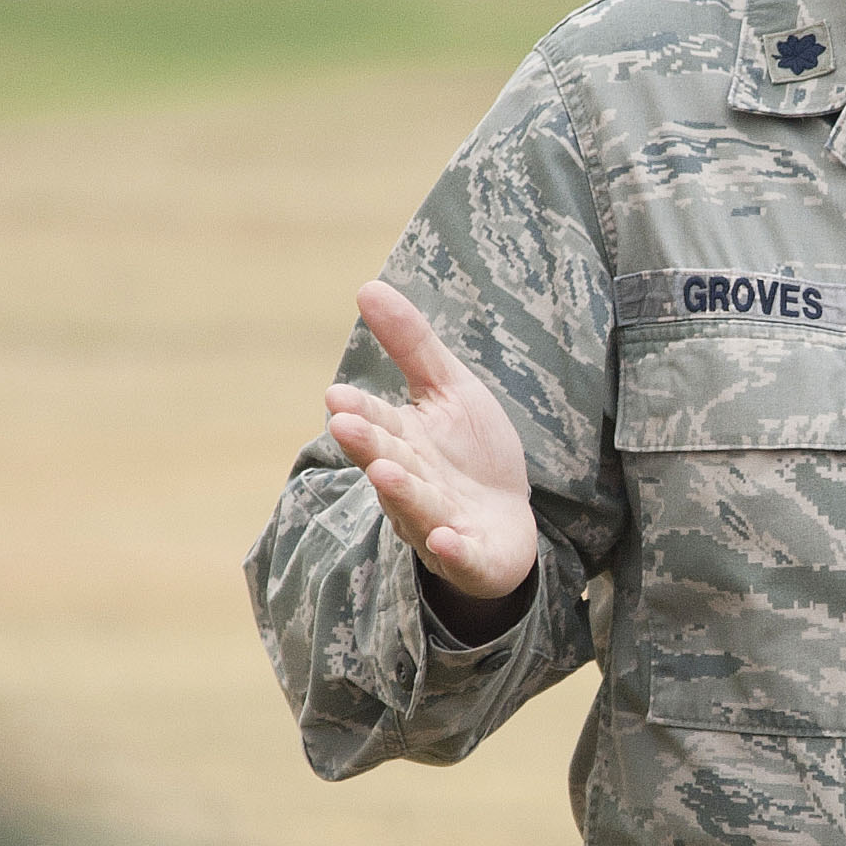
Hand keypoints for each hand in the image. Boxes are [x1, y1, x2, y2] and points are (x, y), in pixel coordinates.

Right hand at [325, 280, 538, 599]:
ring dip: (401, 493)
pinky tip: (445, 539)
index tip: (337, 396)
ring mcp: (439, 524)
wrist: (507, 523)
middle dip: (368, 446)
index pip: (378, 423)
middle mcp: (412, 485)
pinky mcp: (471, 559)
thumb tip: (367, 286)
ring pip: (416, 509)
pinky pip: (460, 558)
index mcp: (403, 443)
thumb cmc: (471, 454)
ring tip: (385, 474)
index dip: (360, 412)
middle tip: (344, 424)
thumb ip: (412, 345)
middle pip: (388, 462)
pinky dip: (452, 549)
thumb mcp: (450, 390)